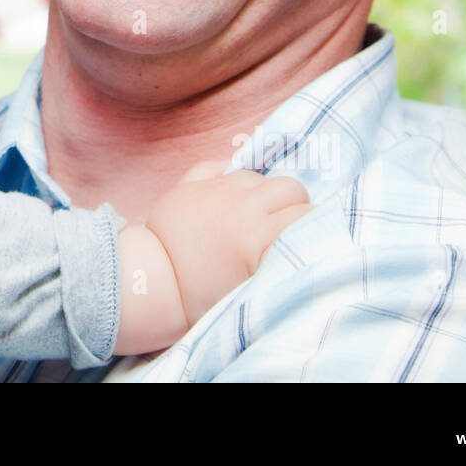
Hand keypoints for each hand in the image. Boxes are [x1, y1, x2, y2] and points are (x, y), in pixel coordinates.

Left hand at [144, 168, 311, 324]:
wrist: (152, 286)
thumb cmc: (204, 299)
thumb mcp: (251, 289)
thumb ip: (281, 262)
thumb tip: (310, 246)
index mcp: (258, 235)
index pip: (306, 214)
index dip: (314, 225)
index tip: (310, 238)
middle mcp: (240, 206)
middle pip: (289, 186)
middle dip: (294, 204)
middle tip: (284, 226)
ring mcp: (213, 189)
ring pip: (256, 175)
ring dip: (261, 192)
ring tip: (252, 215)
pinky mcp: (189, 184)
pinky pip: (219, 165)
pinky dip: (227, 177)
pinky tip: (228, 196)